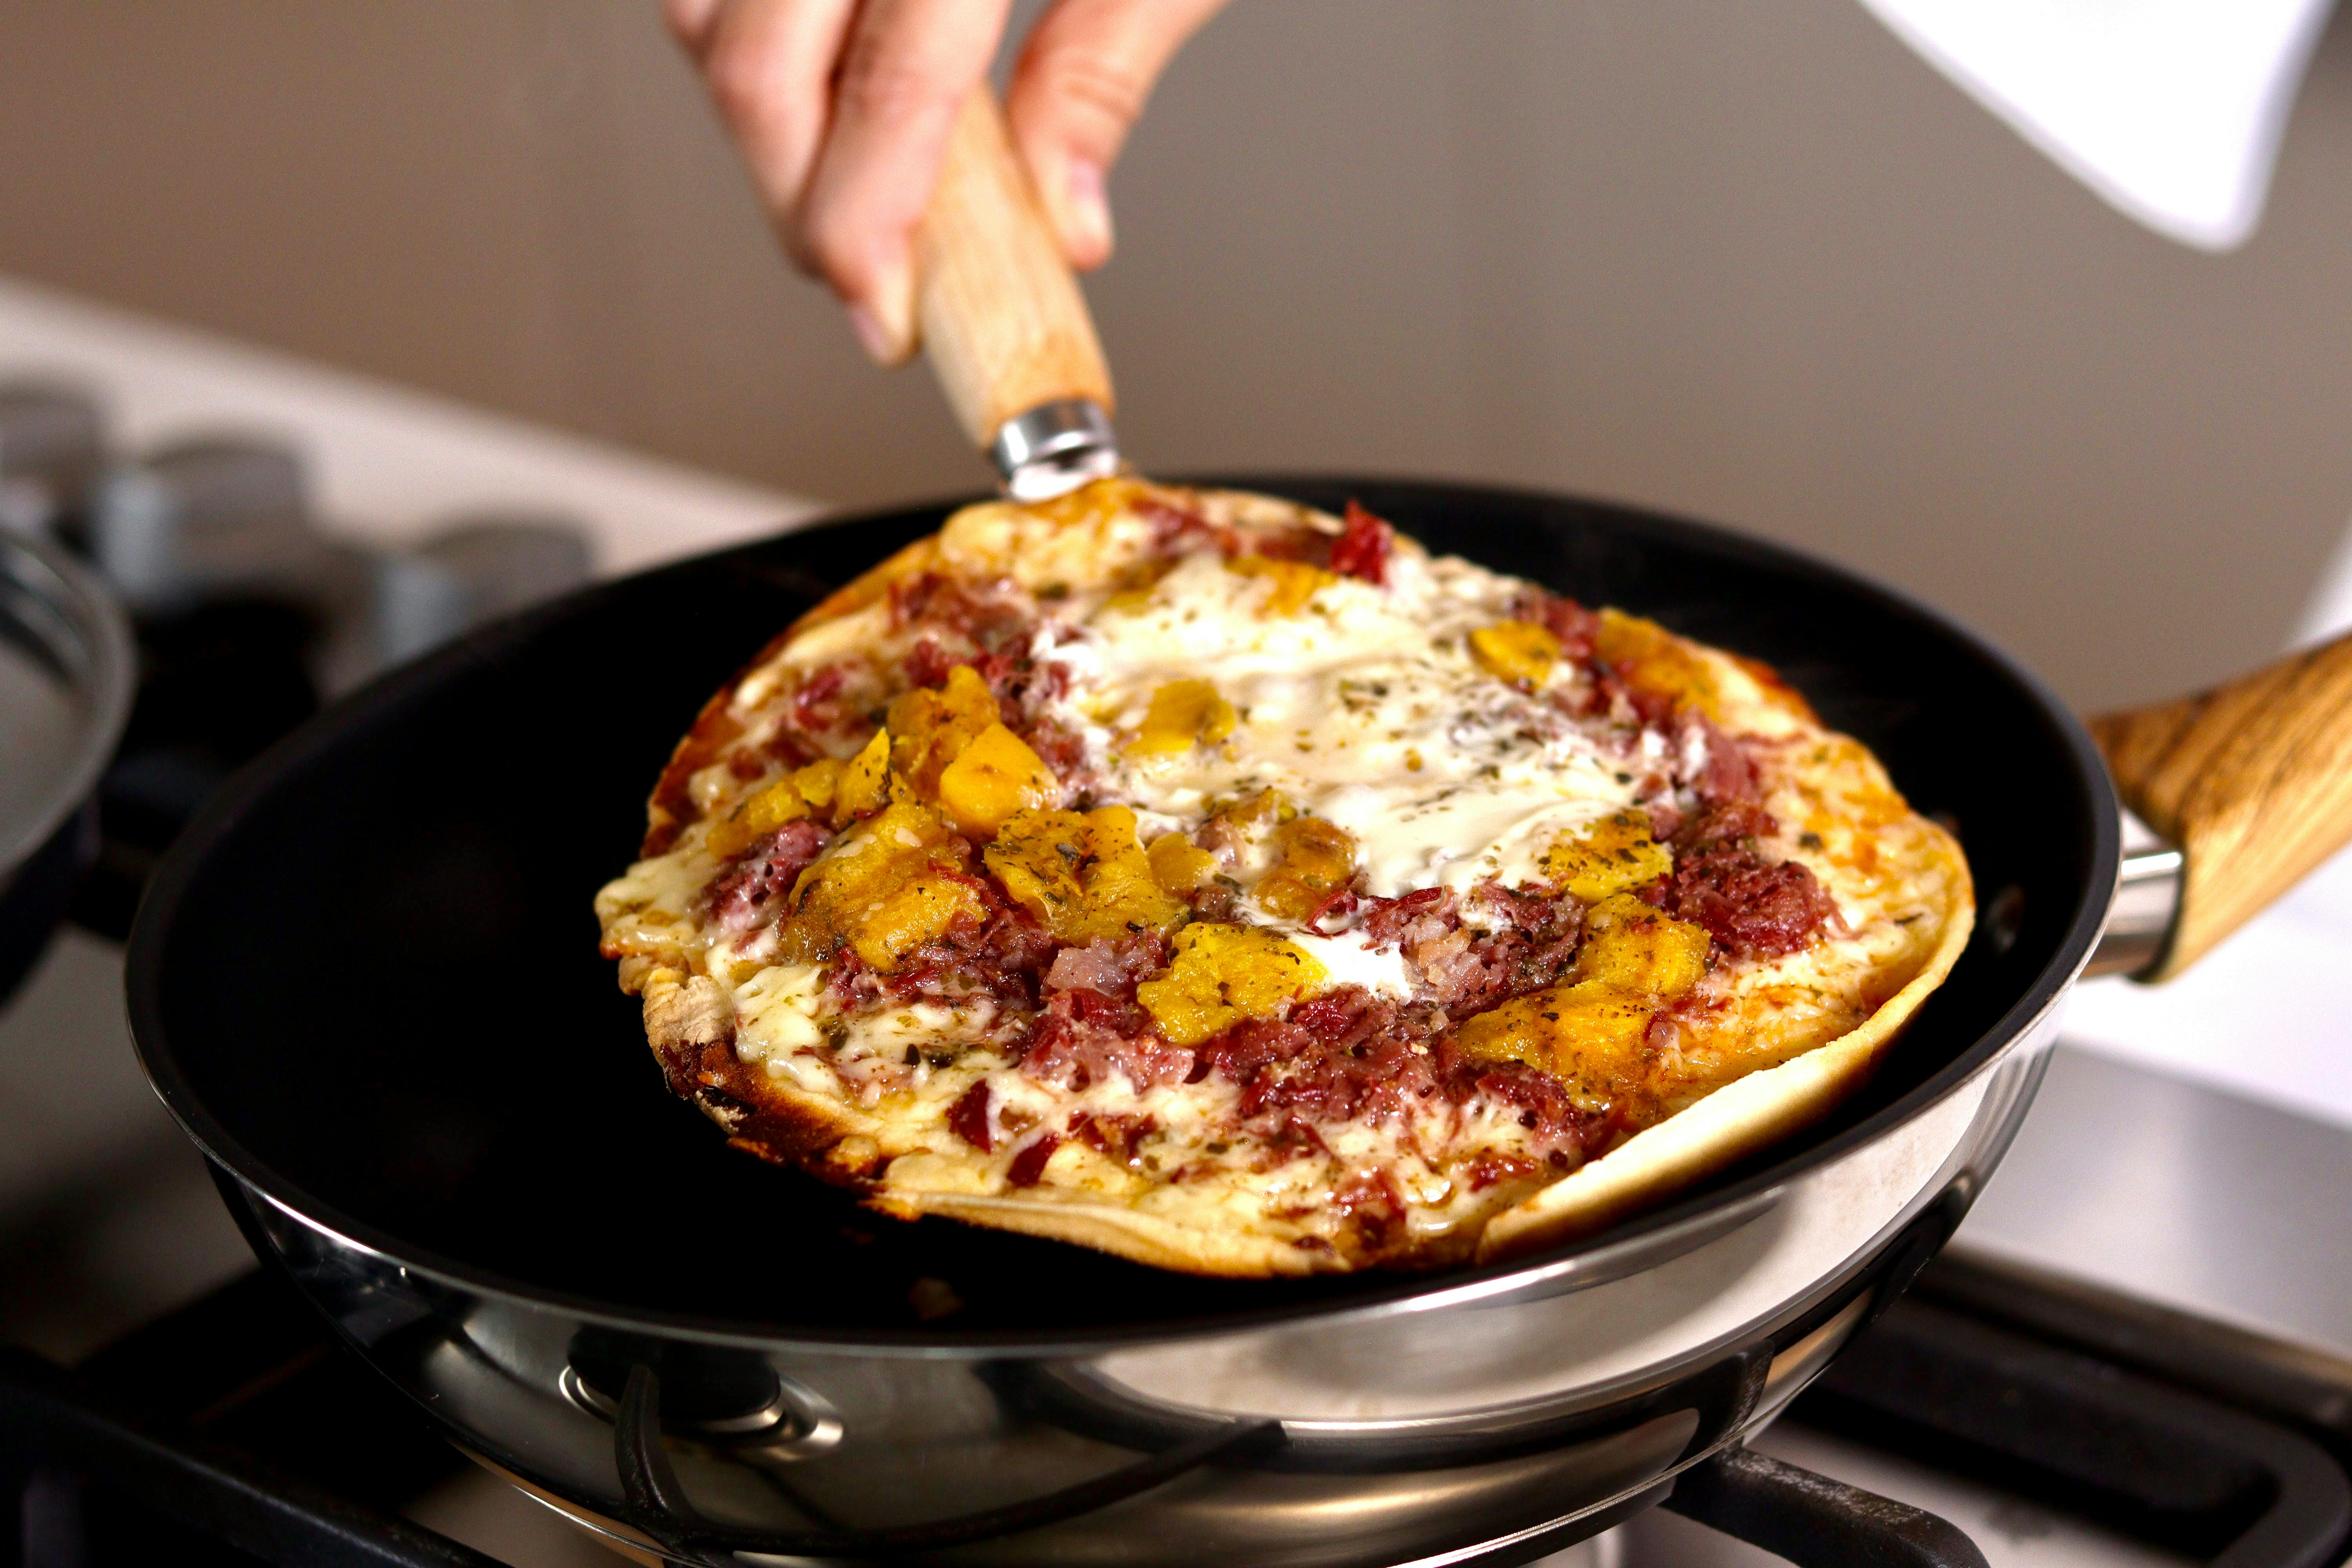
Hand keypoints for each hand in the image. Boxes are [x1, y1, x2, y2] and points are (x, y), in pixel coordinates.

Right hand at [668, 0, 1228, 364]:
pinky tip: (804, 61)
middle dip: (794, 195)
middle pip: (749, 57)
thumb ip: (1105, 64)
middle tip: (858, 272)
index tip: (881, 312)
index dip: (865, 227)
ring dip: (756, 108)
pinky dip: (735, 16)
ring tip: (841, 175)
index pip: (884, 88)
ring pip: (695, 0)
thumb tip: (1062, 216)